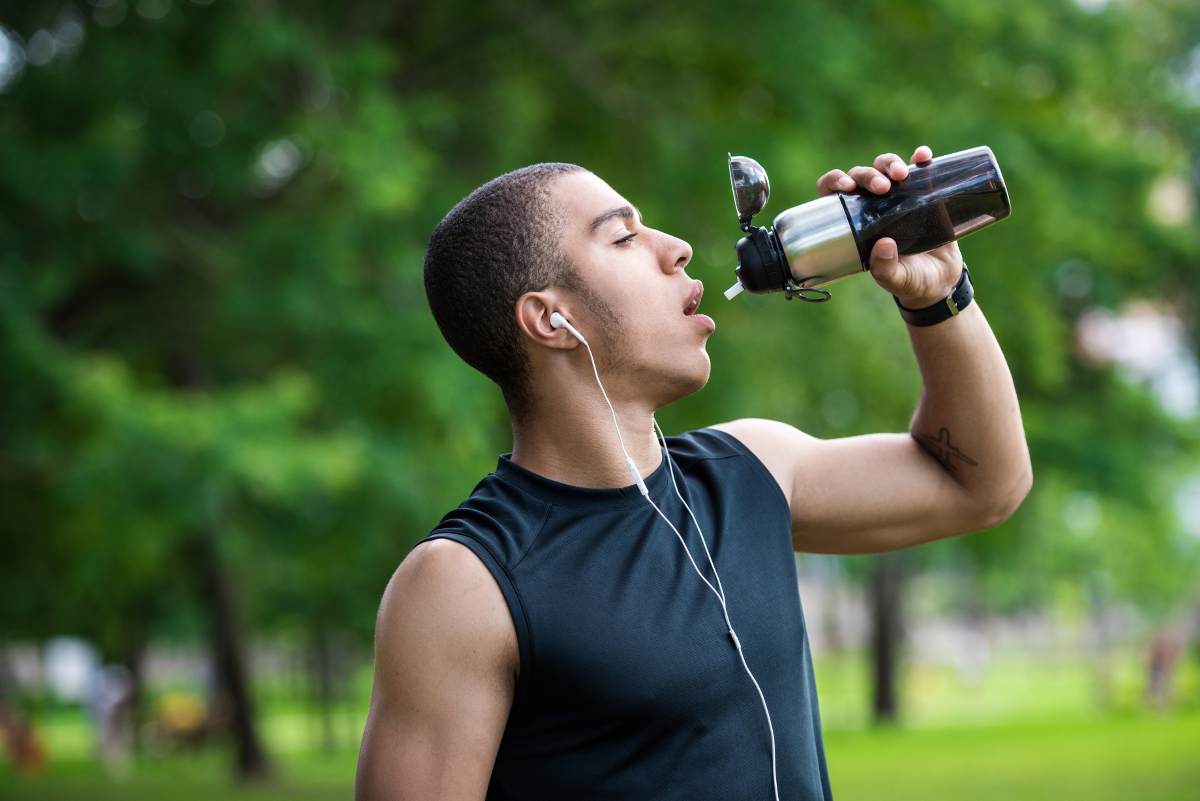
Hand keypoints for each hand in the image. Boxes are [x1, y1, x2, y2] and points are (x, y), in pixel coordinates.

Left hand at [816, 146, 963, 308]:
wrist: (942, 281)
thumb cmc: (910, 280)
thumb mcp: (895, 279)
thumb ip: (885, 269)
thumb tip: (883, 244)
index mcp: (855, 223)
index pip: (833, 193)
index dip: (834, 182)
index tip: (847, 187)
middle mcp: (872, 205)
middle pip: (861, 175)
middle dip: (868, 175)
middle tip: (882, 187)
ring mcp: (898, 196)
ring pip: (885, 166)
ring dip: (890, 164)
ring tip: (902, 175)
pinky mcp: (923, 192)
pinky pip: (919, 168)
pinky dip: (920, 158)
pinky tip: (923, 156)